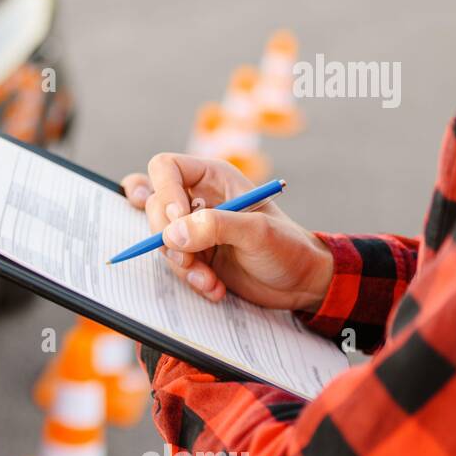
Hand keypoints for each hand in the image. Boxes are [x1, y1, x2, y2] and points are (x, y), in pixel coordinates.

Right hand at [120, 153, 332, 311]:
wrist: (300, 283)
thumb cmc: (287, 247)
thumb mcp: (256, 232)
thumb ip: (215, 226)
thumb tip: (171, 233)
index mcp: (213, 178)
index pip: (166, 168)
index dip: (164, 191)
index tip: (177, 220)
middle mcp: (198, 199)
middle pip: (155, 206)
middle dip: (168, 237)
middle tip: (190, 258)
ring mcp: (193, 228)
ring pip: (160, 238)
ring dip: (181, 264)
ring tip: (209, 280)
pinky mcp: (194, 254)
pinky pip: (173, 263)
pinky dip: (188, 278)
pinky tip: (214, 287)